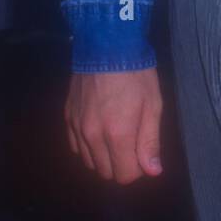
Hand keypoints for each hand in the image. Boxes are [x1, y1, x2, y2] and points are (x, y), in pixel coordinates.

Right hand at [65, 67, 162, 184]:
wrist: (107, 45)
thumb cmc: (137, 74)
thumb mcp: (153, 105)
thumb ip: (150, 141)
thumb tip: (152, 171)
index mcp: (117, 134)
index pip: (125, 175)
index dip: (138, 169)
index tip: (143, 153)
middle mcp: (92, 136)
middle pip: (106, 172)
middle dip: (121, 165)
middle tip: (132, 143)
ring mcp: (76, 127)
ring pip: (89, 162)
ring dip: (104, 157)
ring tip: (116, 136)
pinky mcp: (67, 118)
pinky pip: (76, 147)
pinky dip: (88, 147)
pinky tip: (100, 132)